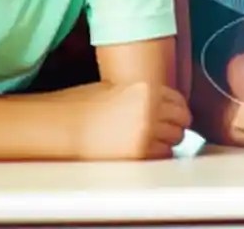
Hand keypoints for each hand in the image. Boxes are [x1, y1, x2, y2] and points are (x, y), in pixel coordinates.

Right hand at [70, 81, 191, 159]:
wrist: (61, 126)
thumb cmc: (81, 107)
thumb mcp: (116, 89)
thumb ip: (141, 96)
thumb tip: (161, 108)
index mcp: (145, 89)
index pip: (178, 100)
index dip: (179, 110)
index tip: (179, 117)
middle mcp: (150, 107)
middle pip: (182, 119)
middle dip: (177, 126)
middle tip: (171, 132)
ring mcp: (146, 129)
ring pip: (176, 138)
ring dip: (170, 141)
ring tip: (157, 143)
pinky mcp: (139, 150)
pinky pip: (163, 154)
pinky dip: (160, 154)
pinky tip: (149, 152)